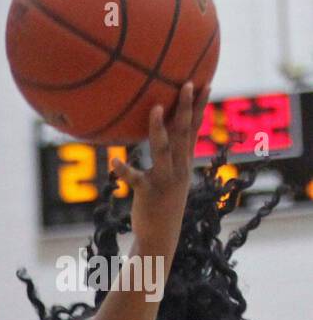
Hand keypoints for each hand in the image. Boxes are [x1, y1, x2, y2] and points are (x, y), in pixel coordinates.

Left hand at [109, 82, 208, 260]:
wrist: (161, 237)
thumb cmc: (161, 205)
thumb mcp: (171, 178)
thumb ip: (168, 157)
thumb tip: (162, 135)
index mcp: (184, 163)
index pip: (195, 129)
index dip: (200, 106)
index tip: (205, 82)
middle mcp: (179, 168)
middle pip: (184, 132)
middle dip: (187, 107)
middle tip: (187, 83)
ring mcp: (164, 180)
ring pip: (163, 150)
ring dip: (158, 128)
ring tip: (154, 108)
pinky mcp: (147, 193)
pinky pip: (134, 178)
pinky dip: (124, 169)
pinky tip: (113, 159)